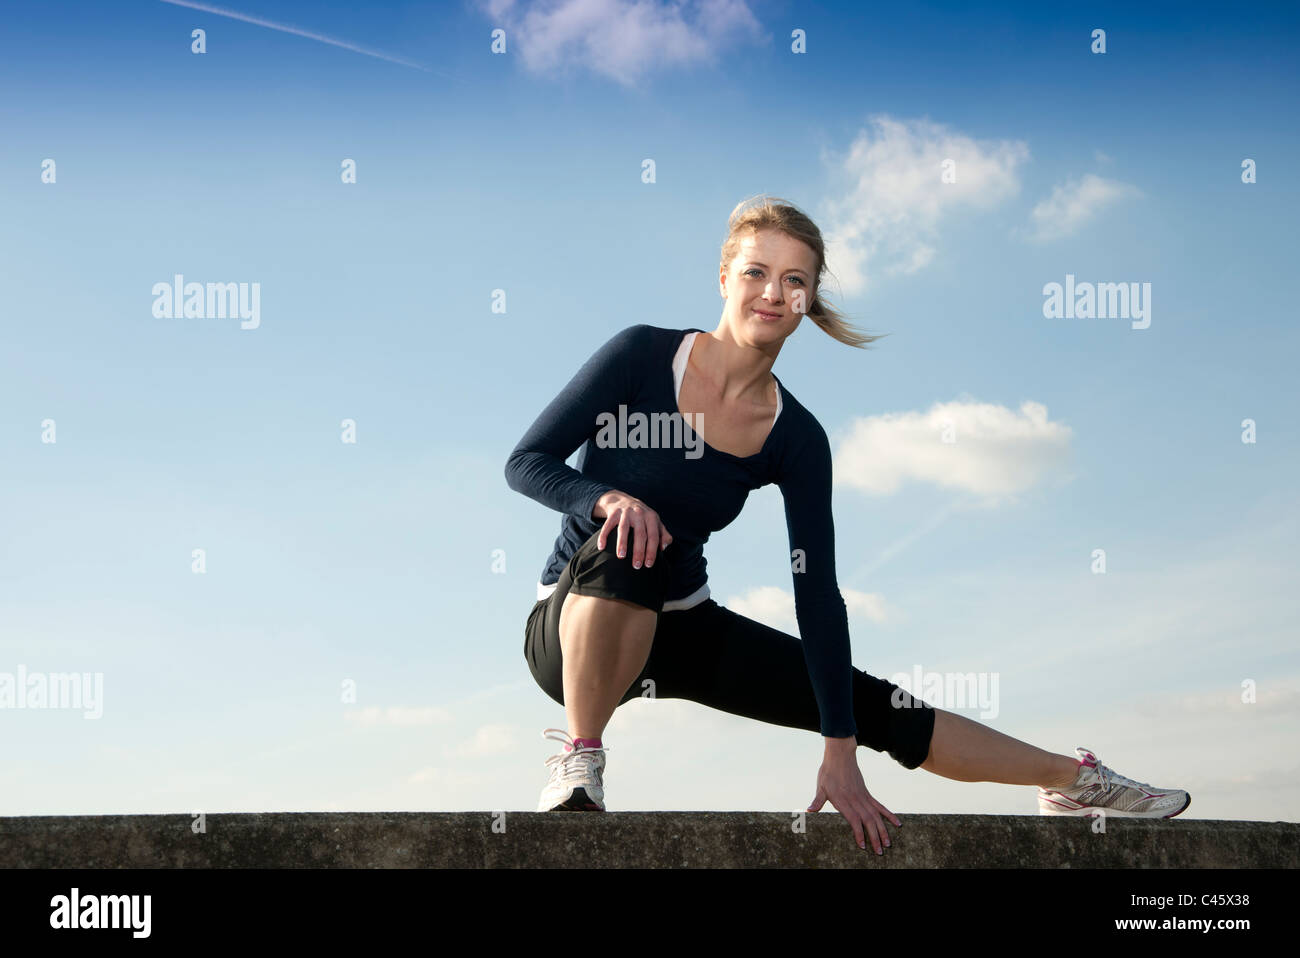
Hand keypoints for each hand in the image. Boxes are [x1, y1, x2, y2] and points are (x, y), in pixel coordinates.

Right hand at [592, 490, 672, 568]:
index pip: (653, 536)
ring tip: (621, 557)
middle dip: (638, 551)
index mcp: (651, 517)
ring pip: (623, 529)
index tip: (648, 564)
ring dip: (622, 543)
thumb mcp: (656, 523)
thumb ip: (664, 535)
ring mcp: (625, 512)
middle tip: (636, 566)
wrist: (624, 500)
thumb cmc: (643, 517)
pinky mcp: (614, 513)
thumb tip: (664, 547)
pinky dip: (603, 535)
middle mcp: (639, 513)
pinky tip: (601, 547)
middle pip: (640, 534)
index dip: (652, 551)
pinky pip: (607, 525)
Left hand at [807, 737, 901, 853]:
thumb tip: (809, 810)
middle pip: (868, 821)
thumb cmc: (828, 772)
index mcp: (843, 801)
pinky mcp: (867, 794)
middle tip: (879, 852)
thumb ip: (817, 800)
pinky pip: (880, 806)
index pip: (854, 820)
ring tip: (888, 844)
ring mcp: (864, 797)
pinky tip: (897, 823)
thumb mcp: (820, 787)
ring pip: (876, 816)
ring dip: (883, 830)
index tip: (863, 846)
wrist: (840, 755)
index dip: (859, 833)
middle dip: (874, 837)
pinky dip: (889, 815)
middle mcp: (856, 800)